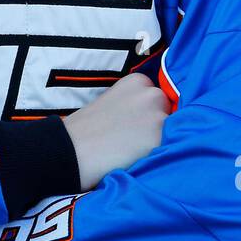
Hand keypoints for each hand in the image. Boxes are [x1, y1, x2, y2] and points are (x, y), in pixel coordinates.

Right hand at [61, 72, 170, 192]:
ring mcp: (158, 115)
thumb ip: (133, 104)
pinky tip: (134, 159)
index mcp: (137, 81)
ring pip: (170, 132)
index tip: (129, 126)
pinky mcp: (160, 139)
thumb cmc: (84, 130)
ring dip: (157, 142)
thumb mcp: (111, 102)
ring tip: (131, 151)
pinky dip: (155, 157)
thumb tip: (147, 118)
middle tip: (130, 140)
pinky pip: (168, 150)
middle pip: (167, 113)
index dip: (145, 116)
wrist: (69, 151)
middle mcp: (152, 94)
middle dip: (154, 126)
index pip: (156, 99)